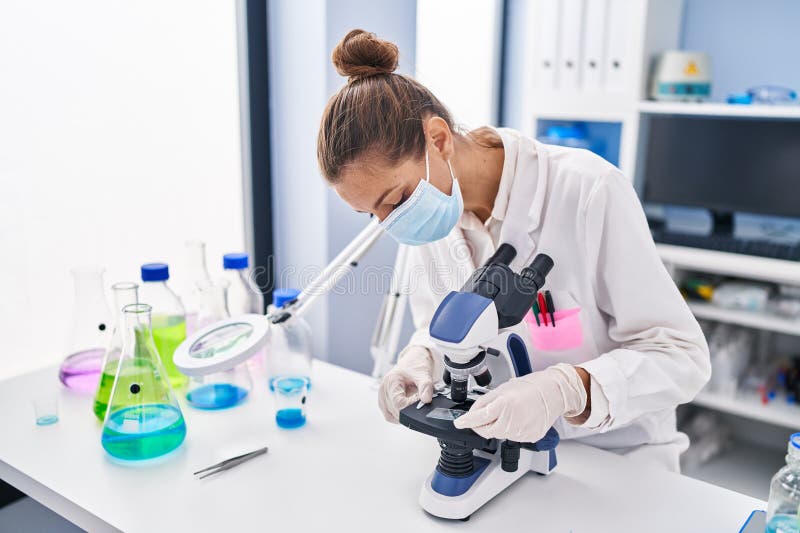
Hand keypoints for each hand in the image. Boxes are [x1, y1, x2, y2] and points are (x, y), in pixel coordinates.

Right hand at [378, 346, 434, 422]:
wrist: (413, 359)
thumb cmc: (416, 365)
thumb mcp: (424, 374)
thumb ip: (426, 387)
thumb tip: (426, 400)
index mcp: (391, 381)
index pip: (398, 404)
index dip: (411, 408)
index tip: (420, 403)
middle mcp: (383, 389)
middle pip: (394, 411)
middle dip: (409, 411)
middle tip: (419, 401)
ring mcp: (382, 396)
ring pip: (391, 415)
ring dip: (404, 414)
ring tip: (413, 401)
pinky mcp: (384, 401)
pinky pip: (390, 415)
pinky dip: (399, 414)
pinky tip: (407, 407)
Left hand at [453, 363, 586, 442]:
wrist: (552, 393)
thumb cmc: (529, 388)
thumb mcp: (502, 389)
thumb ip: (484, 402)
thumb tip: (472, 413)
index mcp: (505, 405)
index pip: (479, 418)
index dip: (466, 421)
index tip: (459, 423)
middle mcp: (513, 421)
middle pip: (487, 431)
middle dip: (482, 425)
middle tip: (488, 414)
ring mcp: (522, 432)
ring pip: (499, 435)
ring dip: (497, 427)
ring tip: (509, 412)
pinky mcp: (529, 438)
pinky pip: (512, 437)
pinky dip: (510, 430)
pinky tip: (517, 419)